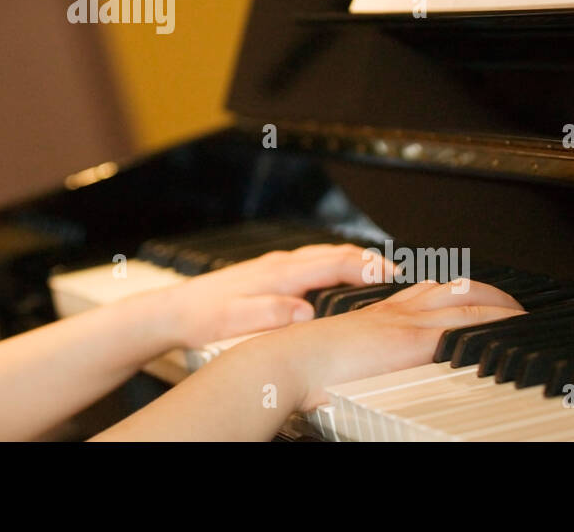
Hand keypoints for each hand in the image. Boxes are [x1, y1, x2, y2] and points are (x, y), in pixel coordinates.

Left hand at [161, 243, 399, 349]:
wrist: (175, 310)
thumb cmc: (203, 317)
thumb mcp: (234, 320)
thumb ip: (270, 314)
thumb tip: (305, 311)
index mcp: (278, 274)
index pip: (333, 264)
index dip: (366, 269)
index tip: (393, 275)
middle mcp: (279, 264)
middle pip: (334, 253)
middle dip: (368, 259)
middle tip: (398, 272)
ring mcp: (274, 265)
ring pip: (323, 254)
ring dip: (352, 259)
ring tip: (377, 271)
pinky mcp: (269, 272)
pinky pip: (311, 262)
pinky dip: (334, 264)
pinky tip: (337, 275)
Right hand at [249, 279, 525, 410]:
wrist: (287, 362)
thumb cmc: (303, 369)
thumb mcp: (339, 361)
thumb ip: (358, 360)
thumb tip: (365, 373)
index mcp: (377, 317)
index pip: (424, 293)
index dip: (454, 291)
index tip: (476, 296)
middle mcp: (393, 312)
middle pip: (451, 288)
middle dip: (487, 292)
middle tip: (514, 304)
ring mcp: (403, 322)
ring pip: (465, 299)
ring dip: (498, 304)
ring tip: (522, 315)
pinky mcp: (410, 339)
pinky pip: (463, 326)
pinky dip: (492, 324)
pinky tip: (510, 329)